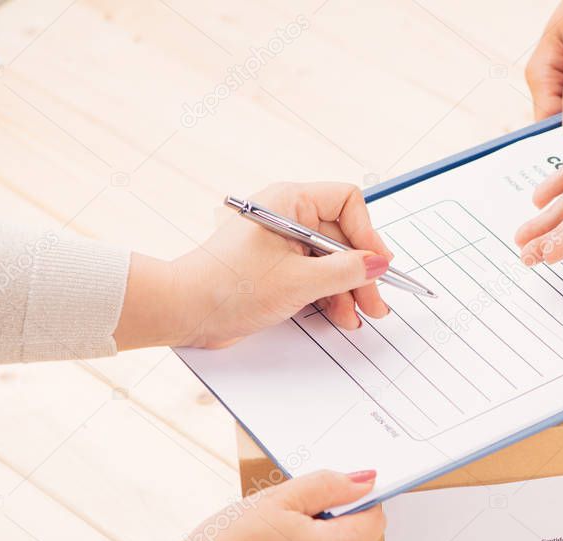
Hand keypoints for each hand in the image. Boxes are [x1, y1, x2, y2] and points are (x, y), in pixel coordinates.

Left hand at [115, 182, 392, 349]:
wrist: (184, 311)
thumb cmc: (228, 287)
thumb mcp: (299, 281)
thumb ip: (346, 271)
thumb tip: (378, 263)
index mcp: (289, 202)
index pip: (347, 203)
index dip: (367, 234)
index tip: (378, 265)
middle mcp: (287, 216)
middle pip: (342, 237)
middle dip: (361, 271)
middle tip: (376, 302)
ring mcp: (281, 244)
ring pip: (330, 260)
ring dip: (347, 289)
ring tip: (359, 316)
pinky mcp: (276, 269)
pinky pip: (314, 275)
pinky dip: (328, 295)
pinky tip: (339, 316)